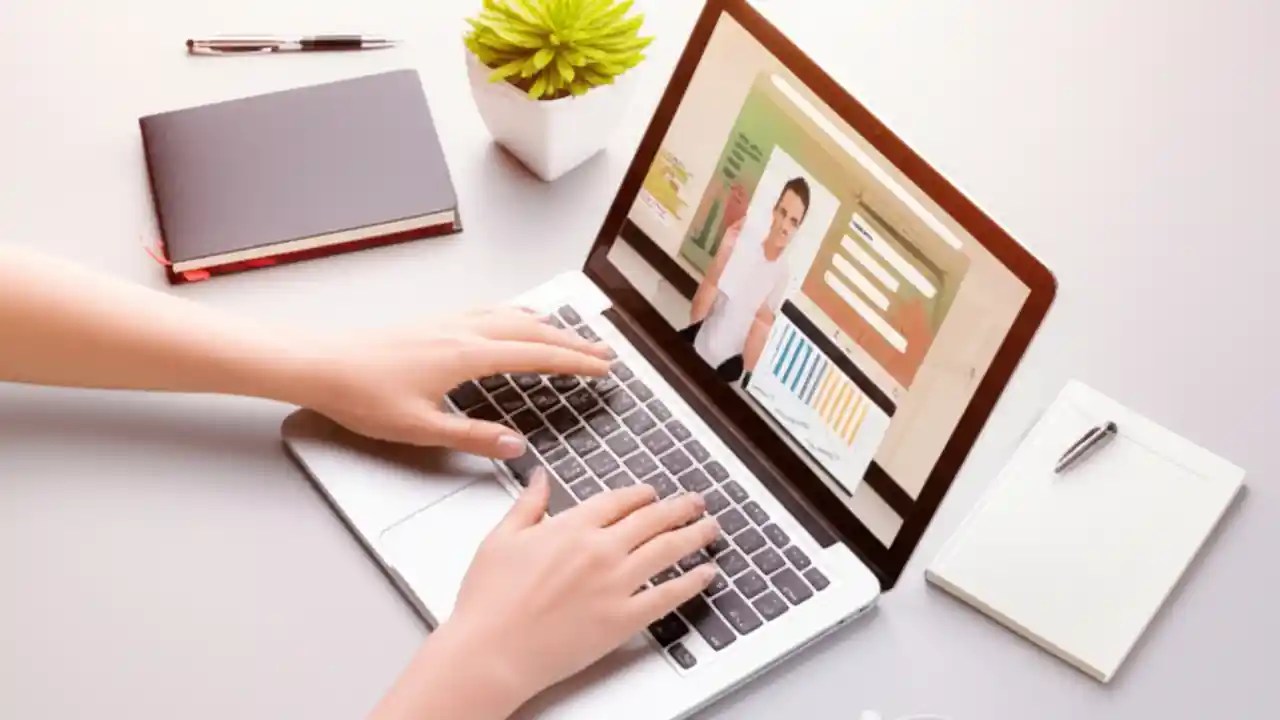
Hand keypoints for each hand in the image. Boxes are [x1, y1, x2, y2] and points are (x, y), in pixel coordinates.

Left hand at [296, 306, 610, 457]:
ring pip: (514, 318)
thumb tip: (515, 447)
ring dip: (549, 327)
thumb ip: (474, 438)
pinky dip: (517, 316)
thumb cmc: (361, 394)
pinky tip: (516, 320)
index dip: (575, 363)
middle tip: (604, 352)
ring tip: (572, 336)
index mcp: (467, 356)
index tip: (603, 368)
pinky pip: (491, 312)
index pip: (536, 356)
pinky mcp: (436, 323)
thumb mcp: (421, 428)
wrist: (320, 363)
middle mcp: (464, 332)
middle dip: (573, 343)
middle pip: (534, 332)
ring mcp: (450, 323)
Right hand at [441, 473, 718, 711]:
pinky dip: (691, 582)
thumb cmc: (489, 602)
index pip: (618, 501)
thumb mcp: (500, 539)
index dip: (640, 495)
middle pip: (652, 519)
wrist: (492, 651)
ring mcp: (616, 584)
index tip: (652, 494)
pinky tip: (705, 574)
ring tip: (710, 528)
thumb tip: (540, 478)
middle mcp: (600, 550)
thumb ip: (527, 505)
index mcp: (571, 527)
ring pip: (667, 550)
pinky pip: (668, 595)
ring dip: (694, 535)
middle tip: (696, 502)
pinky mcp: (624, 619)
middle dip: (679, 508)